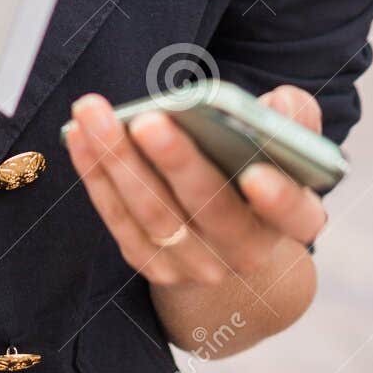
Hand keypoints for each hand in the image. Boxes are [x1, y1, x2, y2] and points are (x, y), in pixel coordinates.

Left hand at [64, 84, 327, 288]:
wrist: (231, 238)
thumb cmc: (259, 167)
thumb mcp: (287, 144)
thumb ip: (293, 120)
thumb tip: (277, 106)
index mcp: (294, 219)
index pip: (294, 215)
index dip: (279, 200)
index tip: (256, 175)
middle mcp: (247, 253)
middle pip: (212, 211)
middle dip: (178, 164)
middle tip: (149, 120)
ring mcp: (198, 266)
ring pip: (156, 216)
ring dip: (119, 162)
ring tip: (93, 112)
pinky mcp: (154, 265)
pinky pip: (120, 221)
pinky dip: (96, 177)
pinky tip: (78, 135)